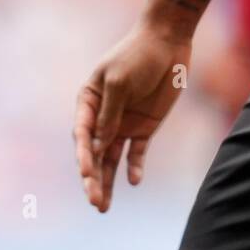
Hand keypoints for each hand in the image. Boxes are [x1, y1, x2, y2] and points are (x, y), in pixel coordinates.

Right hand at [73, 22, 191, 212]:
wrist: (167, 42)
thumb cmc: (137, 55)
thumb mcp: (120, 81)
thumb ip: (110, 114)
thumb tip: (99, 147)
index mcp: (88, 102)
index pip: (82, 135)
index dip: (83, 156)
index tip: (86, 174)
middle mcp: (102, 117)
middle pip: (94, 154)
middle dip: (92, 179)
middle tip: (94, 202)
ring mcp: (123, 124)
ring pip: (111, 160)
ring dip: (107, 182)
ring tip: (102, 207)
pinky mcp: (143, 128)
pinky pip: (136, 153)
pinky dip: (134, 167)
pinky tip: (134, 181)